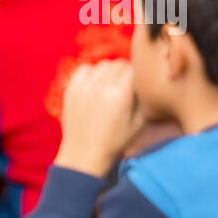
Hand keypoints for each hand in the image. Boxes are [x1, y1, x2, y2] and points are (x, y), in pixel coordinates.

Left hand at [54, 60, 143, 176]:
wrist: (85, 153)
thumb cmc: (115, 141)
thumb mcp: (140, 123)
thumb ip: (144, 100)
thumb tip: (146, 83)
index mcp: (120, 95)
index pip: (133, 69)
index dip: (138, 74)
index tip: (139, 82)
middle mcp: (101, 87)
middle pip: (118, 64)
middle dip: (126, 71)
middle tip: (127, 83)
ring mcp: (84, 87)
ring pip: (103, 64)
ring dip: (110, 70)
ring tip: (112, 83)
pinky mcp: (71, 89)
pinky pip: (84, 69)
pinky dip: (93, 72)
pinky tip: (96, 83)